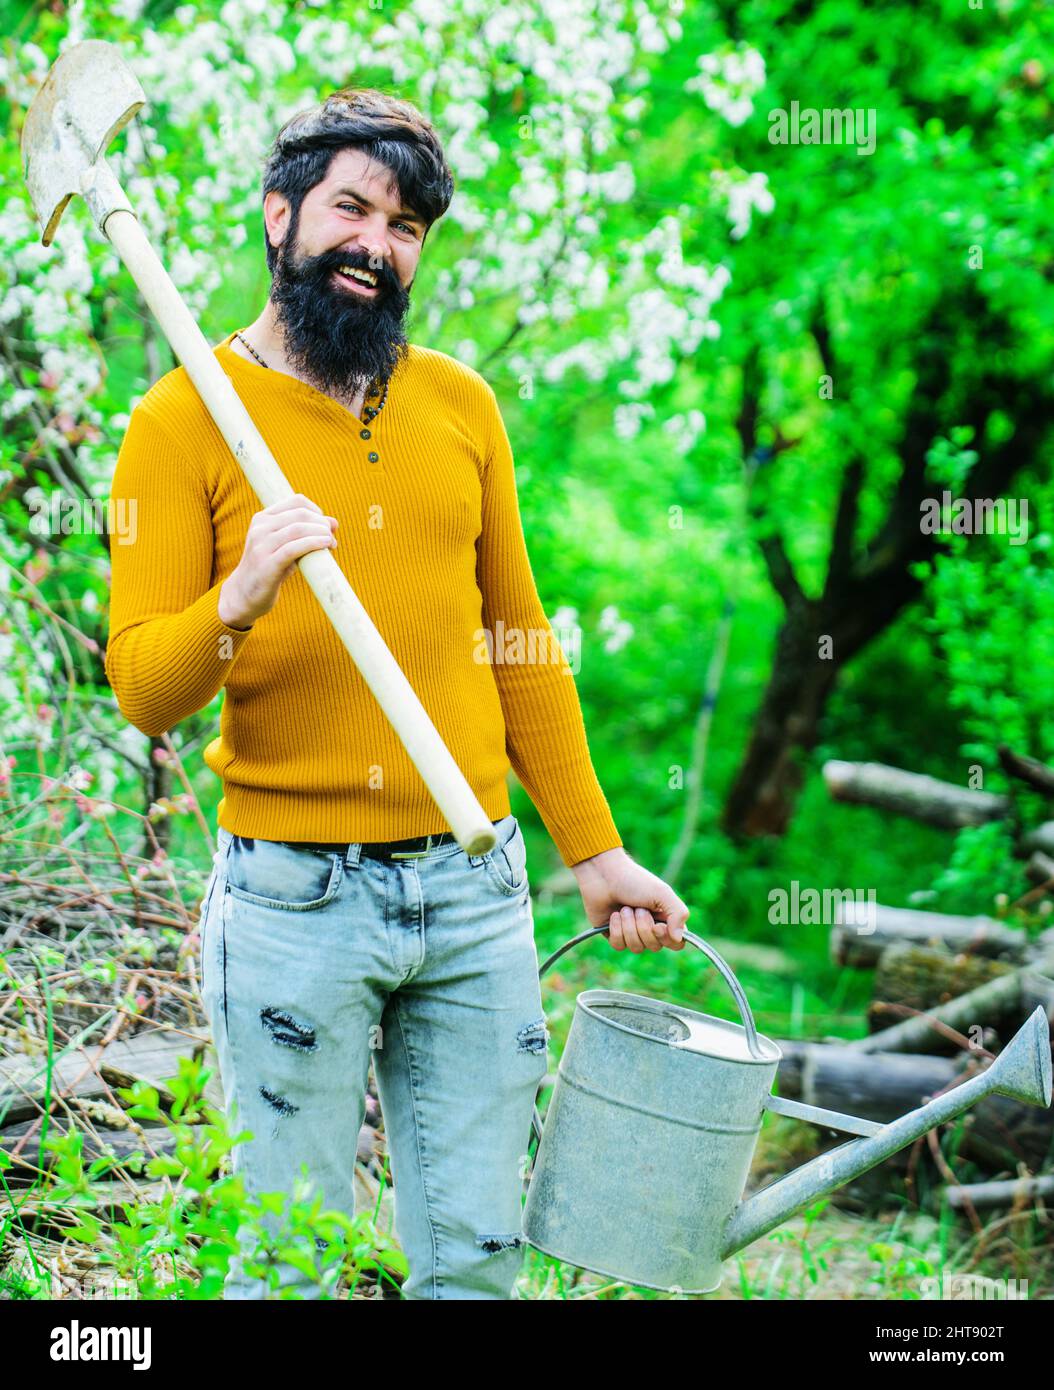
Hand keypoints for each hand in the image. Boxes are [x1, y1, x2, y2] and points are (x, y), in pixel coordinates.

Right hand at [218, 493, 337, 629]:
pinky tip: (325, 546)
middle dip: (322, 523)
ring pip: (298, 529)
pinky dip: (313, 544)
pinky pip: (293, 548)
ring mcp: (261, 545)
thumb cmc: (270, 568)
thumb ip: (305, 534)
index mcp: (262, 518)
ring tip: (332, 543)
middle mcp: (260, 528)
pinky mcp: (267, 564)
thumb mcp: (285, 546)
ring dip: (321, 533)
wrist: (244, 595)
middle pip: (300, 514)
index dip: (316, 510)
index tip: (326, 525)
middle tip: (332, 536)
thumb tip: (334, 522)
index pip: (296, 501)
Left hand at [570, 847, 688, 951]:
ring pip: (636, 947)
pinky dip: (616, 929)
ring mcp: (631, 932)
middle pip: (654, 947)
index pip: (676, 943)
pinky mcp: (613, 934)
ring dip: (629, 926)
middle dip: (644, 926)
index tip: (657, 925)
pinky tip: (614, 915)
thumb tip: (678, 938)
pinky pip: (619, 945)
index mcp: (665, 918)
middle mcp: (650, 928)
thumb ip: (678, 914)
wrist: (604, 875)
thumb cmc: (635, 880)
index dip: (666, 938)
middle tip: (637, 908)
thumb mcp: (662, 893)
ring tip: (624, 908)